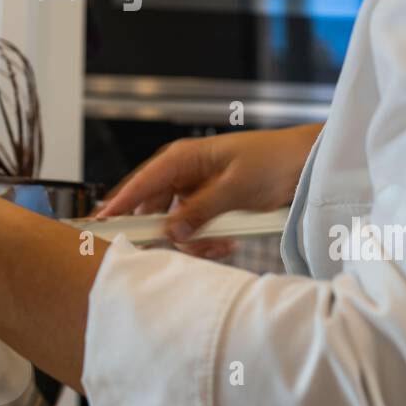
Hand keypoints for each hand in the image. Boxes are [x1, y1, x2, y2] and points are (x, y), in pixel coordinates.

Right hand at [93, 124, 322, 254]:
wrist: (305, 163)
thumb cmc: (272, 161)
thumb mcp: (235, 188)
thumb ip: (200, 210)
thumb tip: (171, 231)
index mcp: (183, 158)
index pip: (140, 184)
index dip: (118, 206)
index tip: (99, 226)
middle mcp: (183, 173)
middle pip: (154, 211)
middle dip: (169, 235)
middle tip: (186, 247)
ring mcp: (196, 190)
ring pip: (175, 227)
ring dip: (193, 242)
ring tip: (221, 245)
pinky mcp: (209, 206)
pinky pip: (194, 230)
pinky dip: (207, 242)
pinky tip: (227, 243)